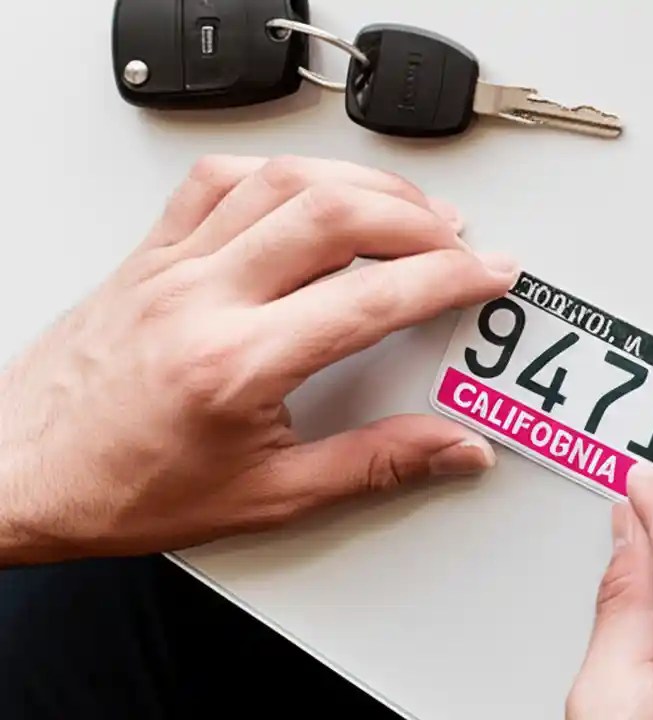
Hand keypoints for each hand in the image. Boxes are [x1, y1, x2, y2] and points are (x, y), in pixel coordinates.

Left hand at [0, 156, 520, 564]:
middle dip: (417, 217)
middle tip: (458, 238)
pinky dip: (279, 172)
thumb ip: (375, 466)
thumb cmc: (124, 491)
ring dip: (358, 183)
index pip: (371, 299)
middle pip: (332, 216)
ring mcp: (170, 266)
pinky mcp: (147, 254)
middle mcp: (202, 298)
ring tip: (404, 206)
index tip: (489, 270)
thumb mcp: (268, 498)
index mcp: (237, 365)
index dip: (449, 277)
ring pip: (280, 181)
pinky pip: (216, 182)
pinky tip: (309, 188)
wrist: (18, 477)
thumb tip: (453, 449)